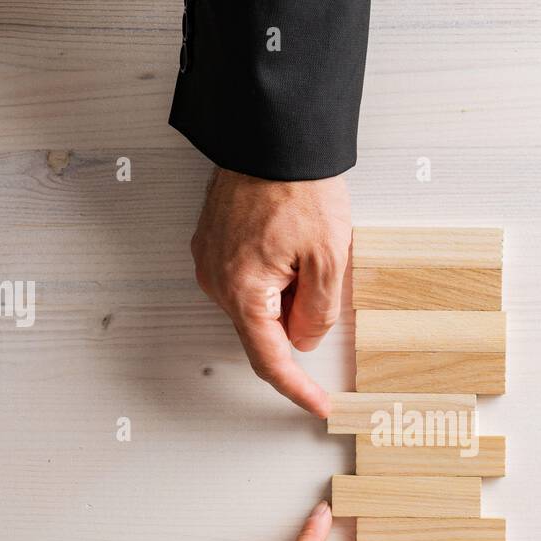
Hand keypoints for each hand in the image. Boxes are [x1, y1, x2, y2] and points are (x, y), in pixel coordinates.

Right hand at [191, 169, 351, 417]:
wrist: (271, 134)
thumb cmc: (298, 185)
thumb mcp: (329, 258)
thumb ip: (319, 311)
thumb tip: (305, 340)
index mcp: (242, 292)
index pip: (270, 360)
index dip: (297, 388)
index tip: (318, 406)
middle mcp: (216, 281)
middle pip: (266, 327)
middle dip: (300, 313)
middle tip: (325, 270)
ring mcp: (211, 260)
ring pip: (259, 301)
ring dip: (289, 288)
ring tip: (308, 243)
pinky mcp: (213, 242)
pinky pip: (249, 277)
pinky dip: (276, 271)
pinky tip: (292, 239)